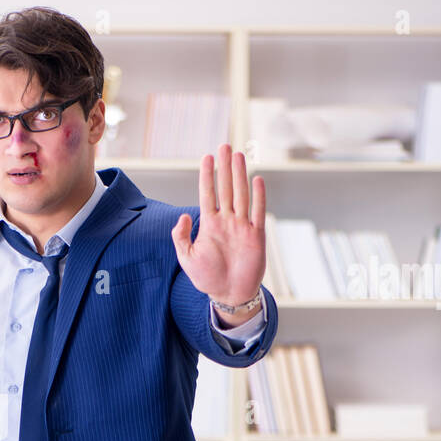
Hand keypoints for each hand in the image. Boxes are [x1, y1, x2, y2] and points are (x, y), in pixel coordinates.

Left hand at [171, 142, 265, 312]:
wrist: (229, 294)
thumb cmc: (207, 277)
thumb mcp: (187, 258)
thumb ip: (182, 237)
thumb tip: (182, 216)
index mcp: (210, 224)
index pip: (207, 194)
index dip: (207, 175)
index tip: (206, 157)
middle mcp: (227, 221)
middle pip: (225, 188)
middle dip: (224, 167)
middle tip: (224, 146)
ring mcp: (242, 226)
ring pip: (241, 195)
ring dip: (239, 175)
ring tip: (238, 155)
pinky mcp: (256, 236)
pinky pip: (257, 212)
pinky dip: (258, 196)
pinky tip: (256, 179)